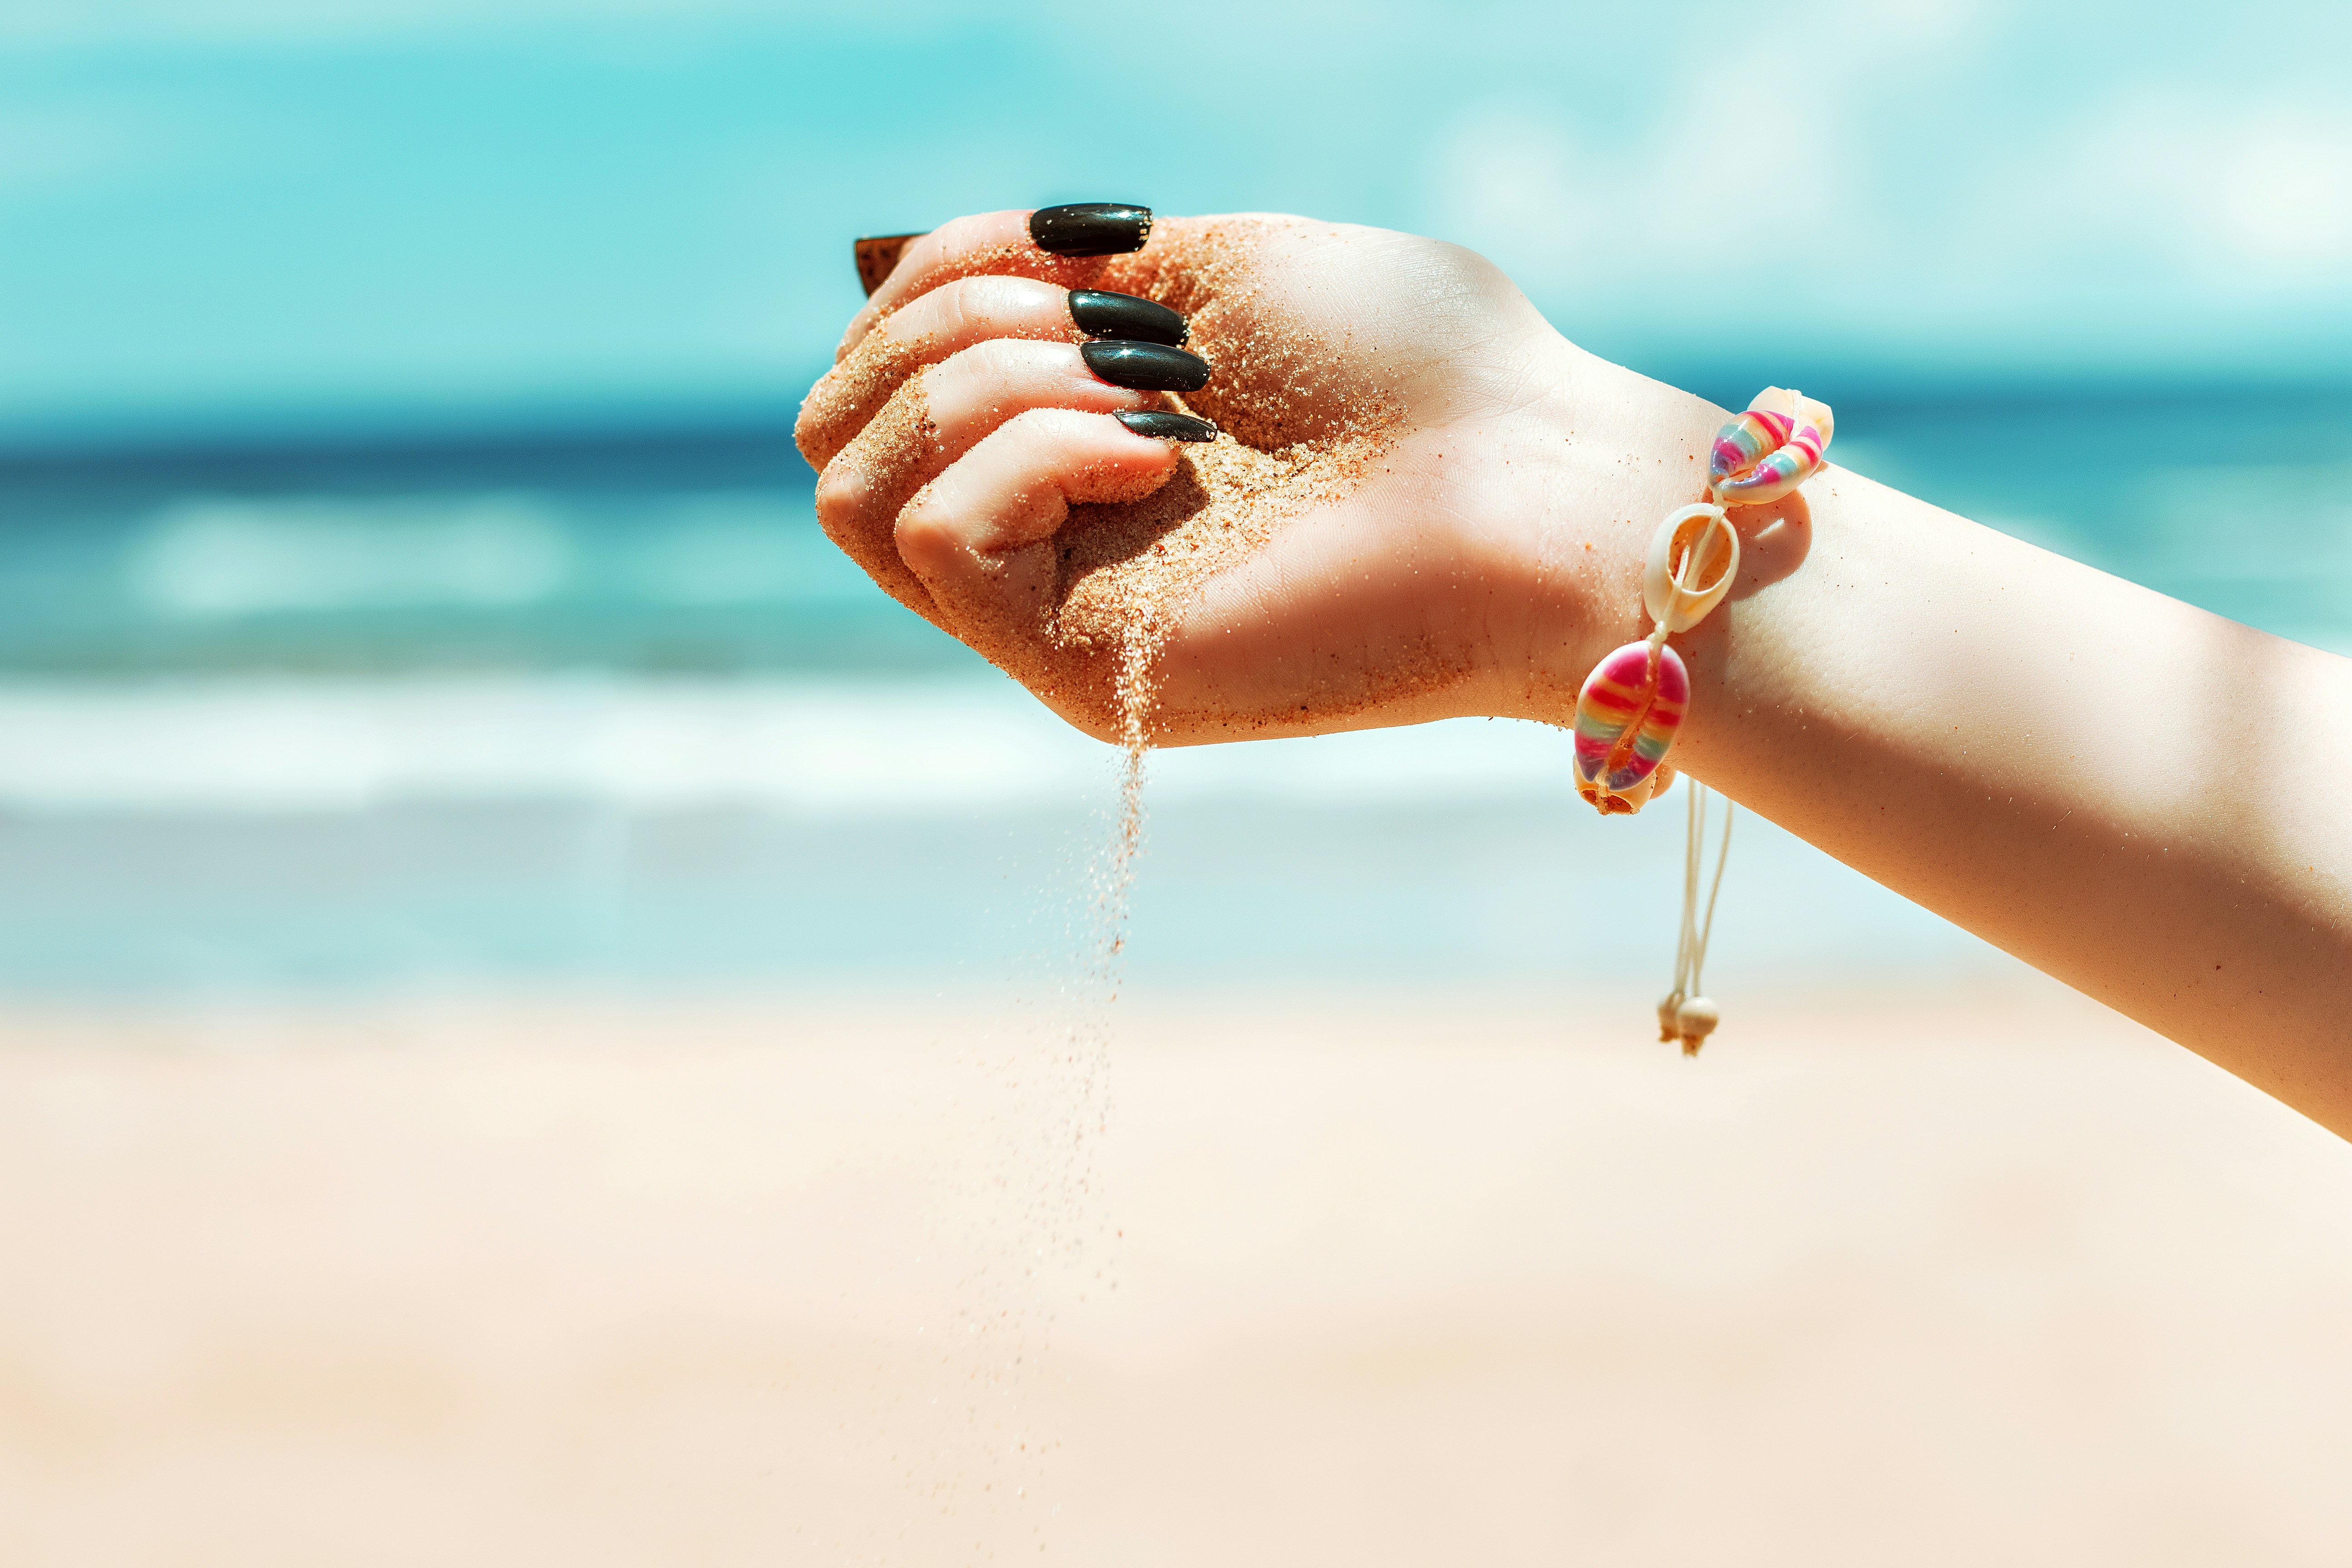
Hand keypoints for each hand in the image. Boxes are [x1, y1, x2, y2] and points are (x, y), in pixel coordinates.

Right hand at [797, 207, 1704, 744]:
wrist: (1538, 488)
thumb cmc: (1425, 371)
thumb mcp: (1216, 268)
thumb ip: (1058, 275)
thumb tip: (902, 270)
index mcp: (1075, 448)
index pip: (890, 368)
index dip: (943, 270)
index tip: (1091, 247)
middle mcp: (1048, 541)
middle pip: (838, 427)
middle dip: (943, 318)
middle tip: (1112, 325)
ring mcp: (1055, 615)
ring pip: (855, 483)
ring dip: (981, 381)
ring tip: (1147, 393)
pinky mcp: (1078, 674)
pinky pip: (938, 535)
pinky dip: (1031, 450)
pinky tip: (1162, 453)